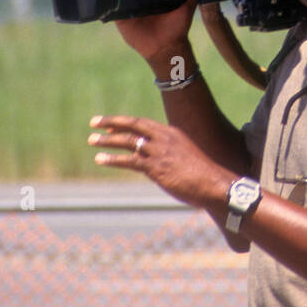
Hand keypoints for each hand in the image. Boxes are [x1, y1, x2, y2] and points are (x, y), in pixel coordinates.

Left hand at [89, 114, 233, 210]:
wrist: (215, 184)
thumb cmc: (205, 176)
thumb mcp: (187, 161)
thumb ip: (171, 160)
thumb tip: (159, 169)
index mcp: (173, 134)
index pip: (144, 124)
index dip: (125, 123)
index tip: (111, 125)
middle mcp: (165, 139)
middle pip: (134, 125)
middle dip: (112, 123)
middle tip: (94, 122)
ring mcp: (160, 152)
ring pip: (128, 141)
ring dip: (107, 140)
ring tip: (91, 140)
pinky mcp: (156, 168)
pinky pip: (129, 160)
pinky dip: (112, 159)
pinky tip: (100, 159)